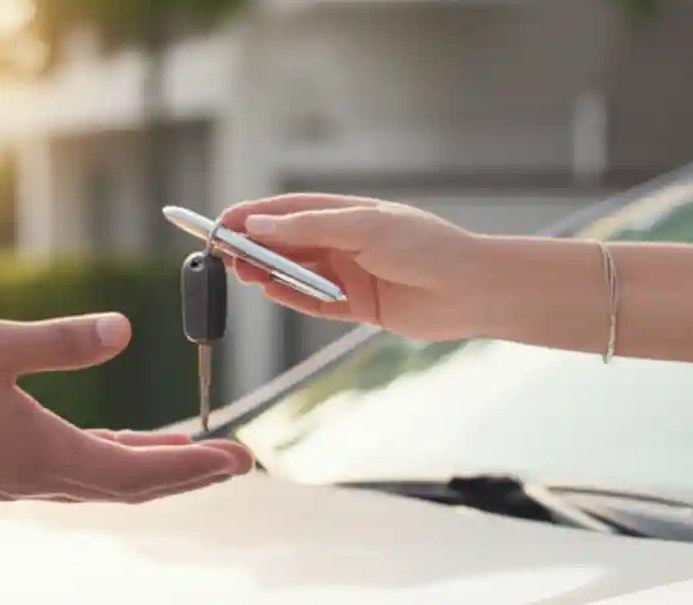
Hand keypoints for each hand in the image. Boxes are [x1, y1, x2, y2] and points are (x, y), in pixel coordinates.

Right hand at [0, 313, 253, 502]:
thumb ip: (63, 340)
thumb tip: (125, 329)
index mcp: (46, 453)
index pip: (141, 470)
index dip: (196, 466)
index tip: (243, 458)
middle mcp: (39, 478)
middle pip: (132, 485)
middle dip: (189, 474)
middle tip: (239, 462)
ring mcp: (18, 480)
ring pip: (104, 482)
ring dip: (151, 469)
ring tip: (194, 455)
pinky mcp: (1, 471)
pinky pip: (75, 473)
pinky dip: (111, 460)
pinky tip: (120, 442)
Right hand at [220, 194, 489, 340]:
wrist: (471, 290)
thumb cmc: (426, 248)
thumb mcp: (363, 227)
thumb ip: (310, 227)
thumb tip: (261, 224)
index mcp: (349, 214)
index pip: (290, 210)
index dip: (254, 214)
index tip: (221, 221)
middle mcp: (347, 242)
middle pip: (288, 242)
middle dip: (254, 245)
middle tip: (223, 252)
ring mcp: (351, 274)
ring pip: (296, 272)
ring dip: (267, 271)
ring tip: (240, 272)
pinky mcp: (359, 306)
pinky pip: (314, 302)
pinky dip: (291, 297)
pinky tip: (269, 290)